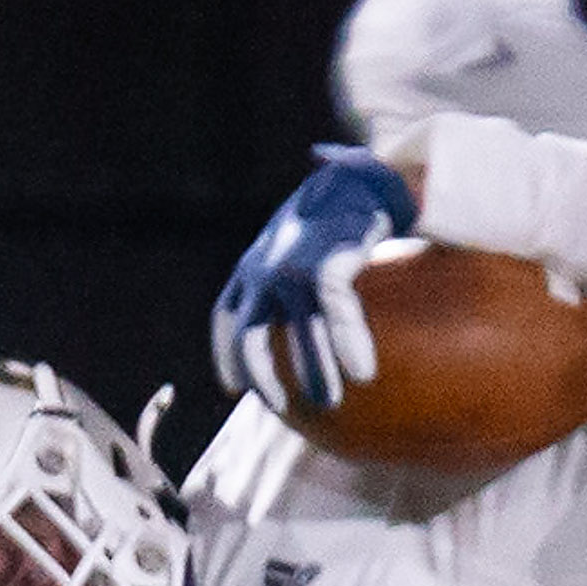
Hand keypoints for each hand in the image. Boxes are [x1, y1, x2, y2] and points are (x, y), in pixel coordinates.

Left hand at [212, 146, 421, 414]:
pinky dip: (347, 345)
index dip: (224, 355)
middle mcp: (264, 270)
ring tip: (330, 400)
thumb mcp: (296, 247)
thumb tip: (300, 319)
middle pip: (251, 337)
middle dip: (264, 376)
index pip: (225, 317)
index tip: (233, 387)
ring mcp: (293, 267)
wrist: (357, 179)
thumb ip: (287, 280)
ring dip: (314, 372)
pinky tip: (362, 371)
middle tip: (284, 406)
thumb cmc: (329, 217)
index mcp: (251, 266)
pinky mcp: (326, 263)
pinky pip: (337, 315)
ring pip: (297, 333)